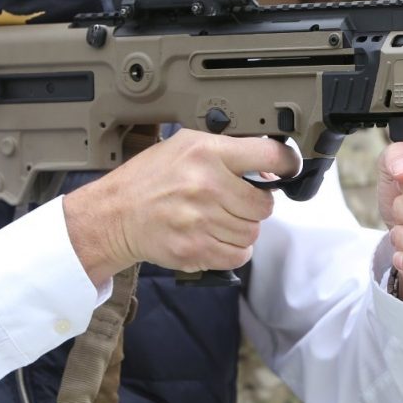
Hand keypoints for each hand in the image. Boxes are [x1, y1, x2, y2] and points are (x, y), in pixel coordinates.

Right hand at [64, 130, 299, 284]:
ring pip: (252, 233)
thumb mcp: (185, 146)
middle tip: (235, 201)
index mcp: (206, 153)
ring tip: (218, 219)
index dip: (286, 164)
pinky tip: (215, 237)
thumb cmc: (150, 179)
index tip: (288, 169)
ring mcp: (201, 221)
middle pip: (264, 205)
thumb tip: (269, 170)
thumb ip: (228, 152)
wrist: (115, 215)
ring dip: (242, 229)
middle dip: (254, 205)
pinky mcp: (195, 250)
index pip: (268, 157)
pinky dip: (233, 250)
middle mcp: (206, 186)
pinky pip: (238, 256)